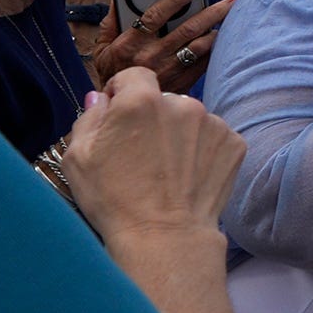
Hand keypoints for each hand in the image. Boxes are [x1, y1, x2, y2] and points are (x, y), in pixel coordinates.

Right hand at [59, 68, 245, 245]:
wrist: (164, 236)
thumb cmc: (113, 199)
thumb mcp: (78, 157)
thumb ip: (89, 117)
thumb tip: (101, 98)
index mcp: (141, 101)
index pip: (135, 76)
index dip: (123, 92)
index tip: (118, 113)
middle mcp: (183, 104)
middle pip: (164, 99)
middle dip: (151, 117)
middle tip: (141, 152)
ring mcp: (213, 123)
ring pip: (190, 118)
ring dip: (179, 133)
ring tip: (166, 168)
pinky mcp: (234, 144)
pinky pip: (212, 137)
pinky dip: (201, 150)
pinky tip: (187, 175)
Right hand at [93, 0, 232, 92]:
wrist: (125, 113)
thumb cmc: (113, 74)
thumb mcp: (103, 49)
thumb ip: (111, 23)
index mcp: (129, 45)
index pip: (154, 17)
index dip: (174, 0)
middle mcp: (151, 57)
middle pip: (186, 29)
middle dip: (210, 12)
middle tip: (229, 1)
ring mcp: (169, 71)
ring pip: (199, 46)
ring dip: (215, 29)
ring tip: (228, 16)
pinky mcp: (183, 83)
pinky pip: (204, 63)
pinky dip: (214, 48)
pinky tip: (219, 37)